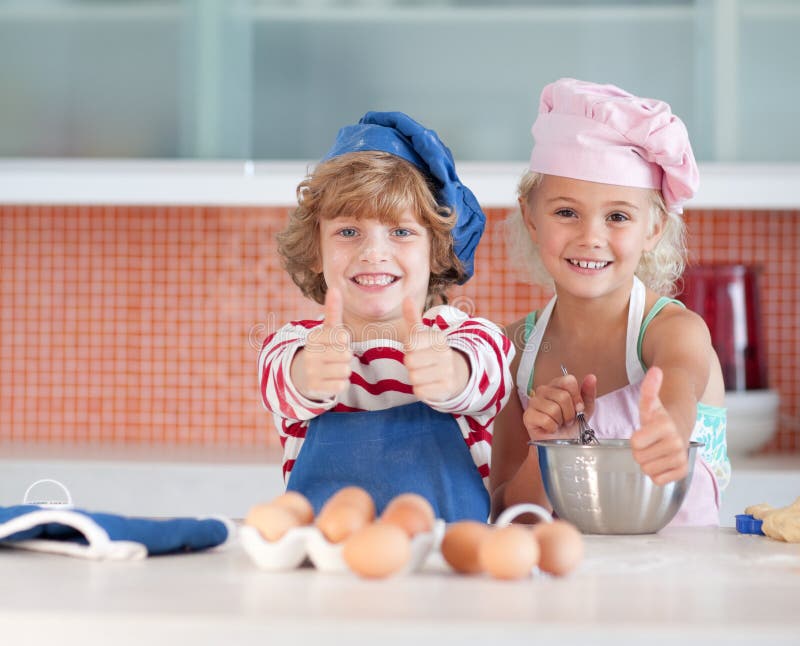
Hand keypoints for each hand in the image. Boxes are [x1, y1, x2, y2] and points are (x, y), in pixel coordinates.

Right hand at [291, 287, 352, 400]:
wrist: (300, 374)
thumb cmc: (321, 348)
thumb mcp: (326, 330)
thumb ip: (332, 310)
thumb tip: (335, 288)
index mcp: (313, 337)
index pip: (343, 337)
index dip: (344, 341)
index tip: (334, 343)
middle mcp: (310, 353)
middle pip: (346, 354)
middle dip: (345, 356)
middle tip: (334, 357)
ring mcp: (311, 372)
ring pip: (345, 370)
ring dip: (343, 370)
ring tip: (332, 368)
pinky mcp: (314, 388)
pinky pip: (341, 386)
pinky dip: (340, 384)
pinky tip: (330, 380)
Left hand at [402, 298, 468, 401]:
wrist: (456, 374)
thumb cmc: (431, 352)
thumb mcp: (422, 335)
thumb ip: (413, 317)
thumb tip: (407, 298)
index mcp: (438, 338)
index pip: (410, 343)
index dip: (409, 349)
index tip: (418, 349)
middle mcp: (446, 353)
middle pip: (409, 361)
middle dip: (410, 364)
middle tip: (421, 363)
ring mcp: (448, 371)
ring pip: (413, 377)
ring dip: (415, 378)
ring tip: (425, 374)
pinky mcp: (447, 388)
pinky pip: (420, 391)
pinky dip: (421, 390)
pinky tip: (430, 385)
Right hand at [523, 371, 595, 440]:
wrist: (563, 443)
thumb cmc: (572, 425)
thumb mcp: (586, 409)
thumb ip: (588, 392)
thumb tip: (591, 377)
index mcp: (556, 385)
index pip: (568, 381)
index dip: (577, 397)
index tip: (577, 407)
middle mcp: (543, 390)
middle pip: (563, 396)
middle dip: (570, 412)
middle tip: (567, 419)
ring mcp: (533, 402)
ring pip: (554, 409)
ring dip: (561, 421)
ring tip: (559, 423)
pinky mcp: (528, 416)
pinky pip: (545, 420)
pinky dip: (552, 427)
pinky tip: (550, 428)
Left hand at [631, 367, 688, 484]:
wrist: (681, 426)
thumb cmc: (659, 416)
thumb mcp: (650, 402)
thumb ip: (649, 388)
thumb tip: (655, 370)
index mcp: (666, 426)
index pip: (635, 443)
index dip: (635, 438)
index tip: (644, 432)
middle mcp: (676, 443)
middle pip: (639, 458)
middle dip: (641, 450)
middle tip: (650, 442)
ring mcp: (681, 458)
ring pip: (648, 470)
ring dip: (649, 461)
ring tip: (656, 449)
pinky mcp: (683, 471)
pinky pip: (658, 480)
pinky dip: (657, 473)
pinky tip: (662, 460)